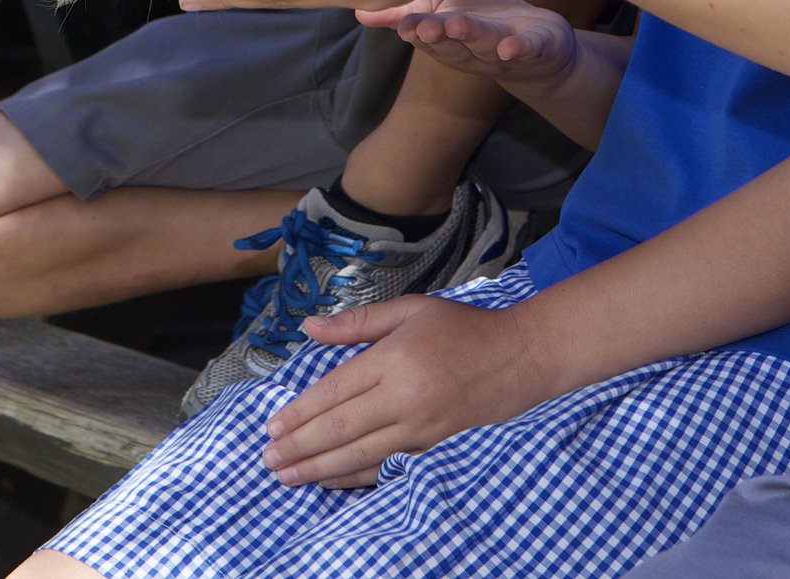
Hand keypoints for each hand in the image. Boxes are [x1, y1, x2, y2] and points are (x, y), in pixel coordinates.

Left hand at [258, 295, 551, 488]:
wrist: (522, 357)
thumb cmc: (463, 328)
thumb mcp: (410, 310)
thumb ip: (357, 322)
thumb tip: (309, 326)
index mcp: (395, 359)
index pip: (334, 391)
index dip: (299, 412)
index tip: (271, 426)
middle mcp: (405, 398)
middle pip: (340, 429)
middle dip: (299, 447)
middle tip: (267, 460)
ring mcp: (422, 428)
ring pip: (359, 455)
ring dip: (318, 468)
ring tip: (286, 475)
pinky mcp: (435, 447)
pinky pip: (387, 467)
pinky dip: (354, 478)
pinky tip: (328, 480)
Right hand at [358, 0, 580, 96]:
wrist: (541, 45)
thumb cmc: (483, 22)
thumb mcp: (441, 11)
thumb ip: (405, 12)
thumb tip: (358, 12)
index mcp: (448, 41)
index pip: (428, 37)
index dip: (417, 33)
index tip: (404, 26)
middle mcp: (473, 51)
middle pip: (453, 45)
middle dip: (439, 37)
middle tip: (425, 27)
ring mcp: (504, 51)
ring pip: (485, 44)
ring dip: (471, 36)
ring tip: (457, 24)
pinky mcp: (537, 48)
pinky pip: (528, 50)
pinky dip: (519, 49)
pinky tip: (511, 46)